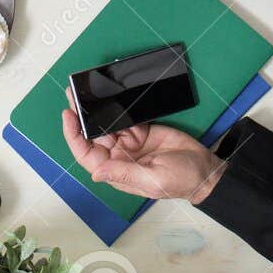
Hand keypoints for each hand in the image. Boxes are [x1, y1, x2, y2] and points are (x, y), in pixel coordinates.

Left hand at [60, 106, 224, 204]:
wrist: (204, 169)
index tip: (68, 116)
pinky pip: (123, 116)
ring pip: (106, 123)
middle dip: (81, 116)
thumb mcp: (151, 180)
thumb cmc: (180, 181)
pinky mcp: (141, 130)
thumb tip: (96, 173)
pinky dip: (115, 106)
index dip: (74, 136)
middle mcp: (119, 156)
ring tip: (86, 91)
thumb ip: (124, 173)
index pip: (87, 154)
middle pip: (93, 135)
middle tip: (72, 95)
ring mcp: (130, 142)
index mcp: (117, 171)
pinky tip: (107, 95)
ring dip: (96, 109)